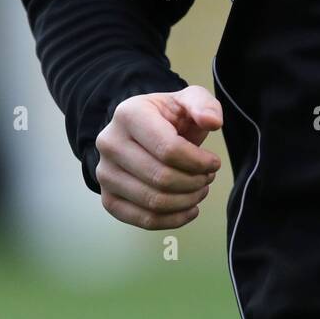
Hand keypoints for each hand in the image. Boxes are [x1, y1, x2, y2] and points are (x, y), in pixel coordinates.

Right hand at [95, 84, 222, 228]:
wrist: (142, 130)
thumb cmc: (168, 116)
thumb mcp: (188, 99)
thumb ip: (204, 105)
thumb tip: (213, 122)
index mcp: (128, 114)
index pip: (168, 149)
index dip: (198, 162)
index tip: (214, 163)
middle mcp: (109, 144)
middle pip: (161, 177)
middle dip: (194, 182)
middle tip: (208, 178)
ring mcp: (105, 174)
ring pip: (152, 201)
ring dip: (186, 201)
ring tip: (200, 190)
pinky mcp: (108, 198)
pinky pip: (142, 220)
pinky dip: (172, 220)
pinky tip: (190, 210)